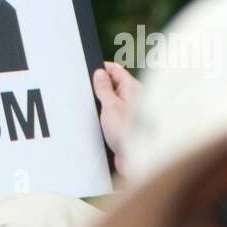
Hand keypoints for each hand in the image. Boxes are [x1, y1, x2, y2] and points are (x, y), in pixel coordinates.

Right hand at [93, 60, 140, 174]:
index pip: (115, 70)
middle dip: (101, 86)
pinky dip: (105, 114)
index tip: (90, 71)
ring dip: (103, 102)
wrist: (135, 157)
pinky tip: (100, 120)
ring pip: (113, 99)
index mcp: (132, 88)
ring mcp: (130, 111)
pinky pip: (113, 113)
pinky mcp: (126, 123)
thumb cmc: (127, 132)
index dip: (102, 69)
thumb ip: (104, 88)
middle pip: (114, 84)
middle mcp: (134, 98)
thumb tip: (100, 73)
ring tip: (95, 107)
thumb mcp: (110, 105)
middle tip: (90, 90)